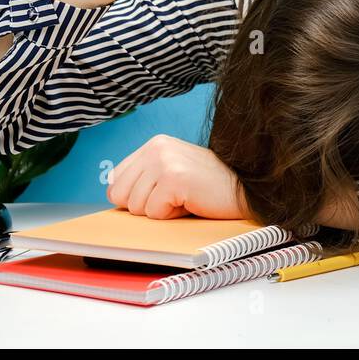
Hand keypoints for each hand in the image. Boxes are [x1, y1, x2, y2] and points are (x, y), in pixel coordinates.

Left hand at [107, 134, 247, 219]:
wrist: (245, 189)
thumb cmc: (208, 187)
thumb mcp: (171, 171)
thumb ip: (144, 177)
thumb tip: (113, 197)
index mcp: (154, 143)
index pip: (115, 181)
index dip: (134, 197)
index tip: (160, 194)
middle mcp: (156, 147)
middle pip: (119, 195)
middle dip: (144, 206)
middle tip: (174, 197)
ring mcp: (165, 161)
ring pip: (136, 207)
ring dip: (162, 211)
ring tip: (186, 197)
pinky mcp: (174, 178)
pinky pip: (154, 212)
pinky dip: (172, 215)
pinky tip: (191, 201)